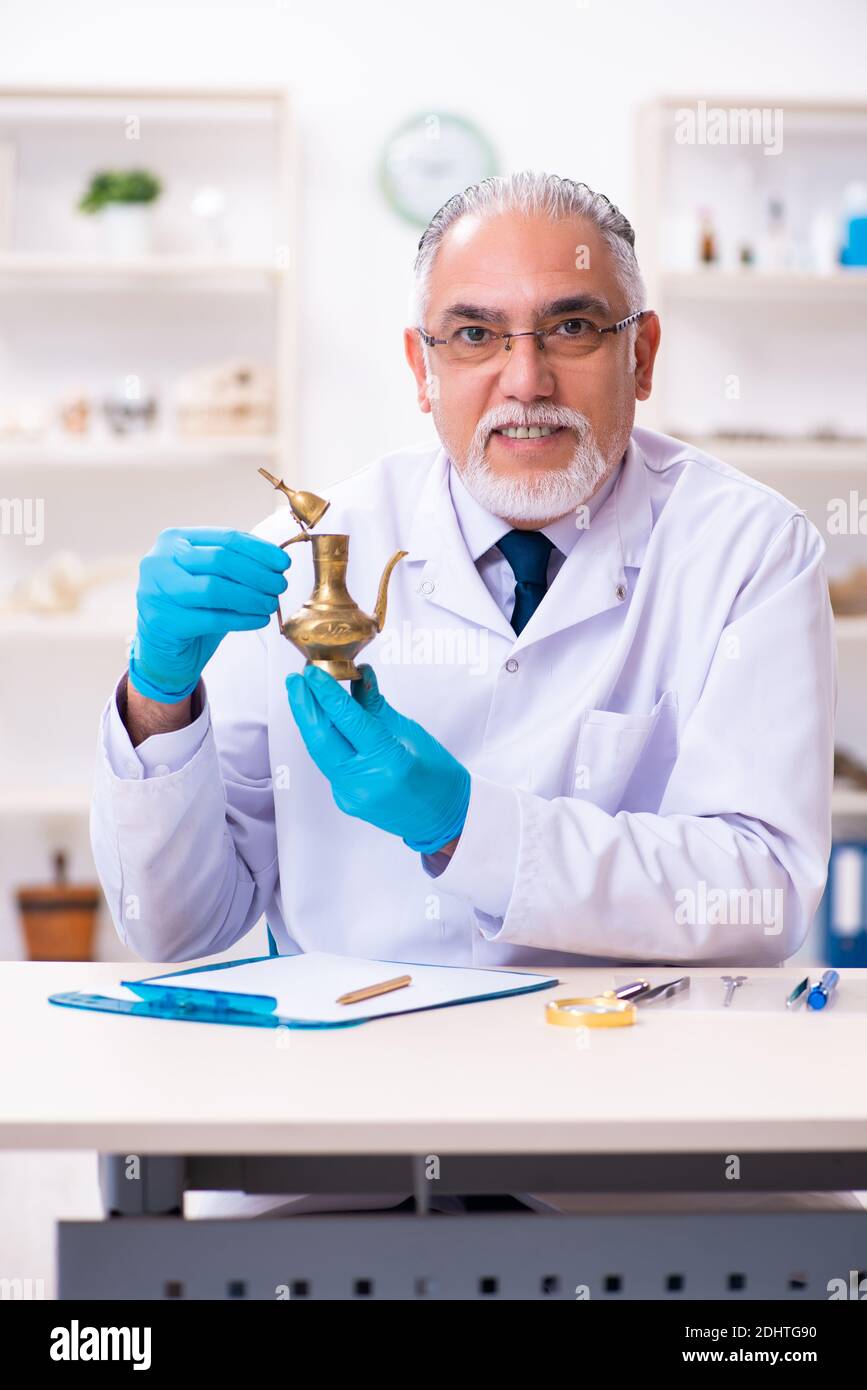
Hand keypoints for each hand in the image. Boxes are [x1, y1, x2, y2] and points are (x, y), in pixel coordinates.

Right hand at [130, 527, 290, 702]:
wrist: (163, 649)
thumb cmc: (191, 608)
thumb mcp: (208, 577)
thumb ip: (234, 565)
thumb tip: (277, 562)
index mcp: (174, 539)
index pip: (225, 537)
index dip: (259, 550)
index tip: (284, 563)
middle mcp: (159, 560)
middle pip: (220, 560)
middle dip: (257, 573)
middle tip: (280, 585)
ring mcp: (157, 591)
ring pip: (214, 589)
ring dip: (250, 596)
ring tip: (271, 604)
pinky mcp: (163, 621)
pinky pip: (212, 618)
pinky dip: (241, 619)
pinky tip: (260, 620)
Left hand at [285, 663, 469, 854]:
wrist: (443, 817)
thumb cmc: (437, 775)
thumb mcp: (410, 732)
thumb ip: (376, 706)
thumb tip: (359, 674)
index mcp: (389, 760)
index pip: (349, 721)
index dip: (327, 694)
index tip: (313, 673)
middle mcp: (366, 781)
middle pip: (322, 739)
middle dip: (304, 706)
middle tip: (296, 680)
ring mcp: (352, 795)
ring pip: (320, 753)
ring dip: (309, 722)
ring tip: (302, 695)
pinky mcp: (345, 801)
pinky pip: (329, 765)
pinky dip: (324, 741)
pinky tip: (320, 722)